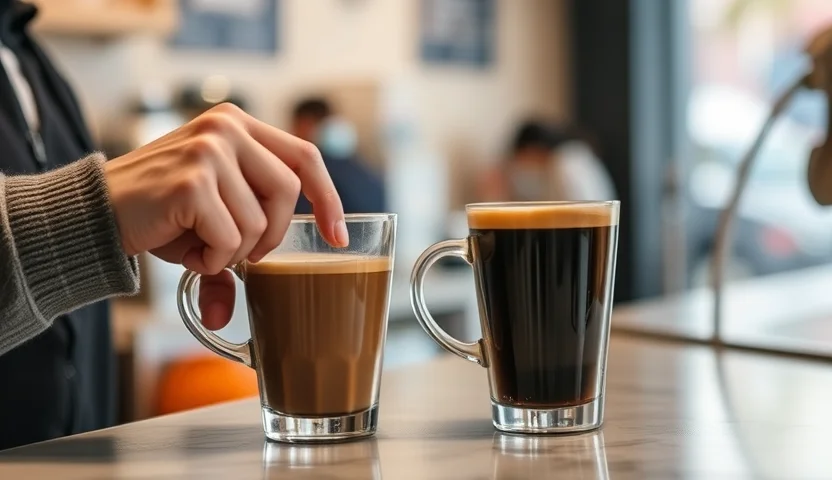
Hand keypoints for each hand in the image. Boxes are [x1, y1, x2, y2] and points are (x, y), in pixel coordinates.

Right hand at [104, 103, 346, 328]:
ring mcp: (209, 150)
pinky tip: (185, 249)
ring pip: (259, 221)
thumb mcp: (204, 227)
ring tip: (198, 246)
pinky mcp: (192, 181)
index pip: (304, 157)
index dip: (328, 198)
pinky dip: (211, 258)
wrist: (91, 216)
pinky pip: (230, 238)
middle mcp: (226, 128)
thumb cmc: (153, 217)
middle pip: (288, 192)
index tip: (337, 236)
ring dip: (232, 251)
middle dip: (270, 236)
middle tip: (238, 253)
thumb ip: (231, 255)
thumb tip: (226, 315)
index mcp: (238, 126)